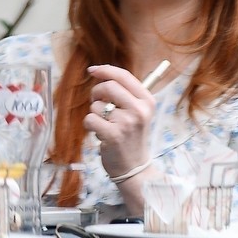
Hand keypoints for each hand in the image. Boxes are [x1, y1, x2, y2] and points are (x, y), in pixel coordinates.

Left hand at [83, 64, 157, 178]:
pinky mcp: (113, 135)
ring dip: (95, 114)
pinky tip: (100, 133)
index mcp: (147, 101)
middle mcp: (139, 110)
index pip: (124, 76)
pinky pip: (90, 119)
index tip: (93, 70)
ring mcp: (127, 123)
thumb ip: (124, 93)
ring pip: (97, 105)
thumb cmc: (132, 137)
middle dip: (96, 93)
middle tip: (98, 104)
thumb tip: (100, 74)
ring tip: (105, 125)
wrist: (134, 167)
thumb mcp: (138, 113)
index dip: (105, 70)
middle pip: (108, 86)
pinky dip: (90, 125)